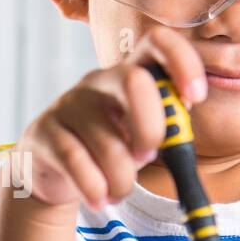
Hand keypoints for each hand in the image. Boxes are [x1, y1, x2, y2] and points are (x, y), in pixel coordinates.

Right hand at [14, 27, 207, 209]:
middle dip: (151, 128)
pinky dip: (95, 189)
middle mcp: (98, 80)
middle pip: (135, 81)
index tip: (196, 96)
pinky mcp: (43, 131)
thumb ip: (165, 128)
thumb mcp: (139, 134)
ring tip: (119, 191)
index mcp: (130, 73)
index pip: (158, 42)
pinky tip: (99, 199)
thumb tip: (180, 135)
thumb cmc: (108, 148)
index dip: (183, 62)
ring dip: (122, 180)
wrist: (52, 169)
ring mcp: (68, 103)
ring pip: (108, 142)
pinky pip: (77, 163)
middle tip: (147, 157)